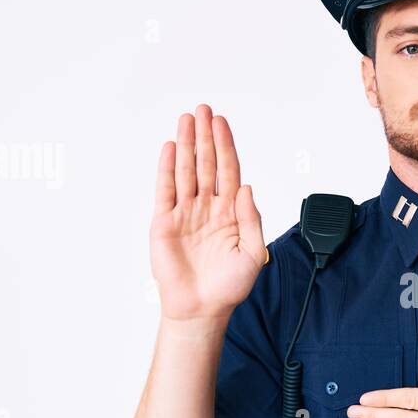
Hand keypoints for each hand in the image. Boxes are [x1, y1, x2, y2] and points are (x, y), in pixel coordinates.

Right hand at [150, 103, 266, 321]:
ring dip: (185, 144)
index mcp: (231, 212)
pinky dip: (166, 168)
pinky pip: (165, 189)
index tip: (222, 123)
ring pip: (185, 171)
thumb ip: (252, 219)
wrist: (201, 308)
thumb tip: (247, 187)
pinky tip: (169, 147)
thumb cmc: (229, 286)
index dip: (226, 146)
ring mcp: (186, 212)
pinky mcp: (164, 222)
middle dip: (205, 136)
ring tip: (186, 119)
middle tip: (204, 110)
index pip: (229, 170)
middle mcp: (208, 207)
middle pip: (206, 163)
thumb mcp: (253, 253)